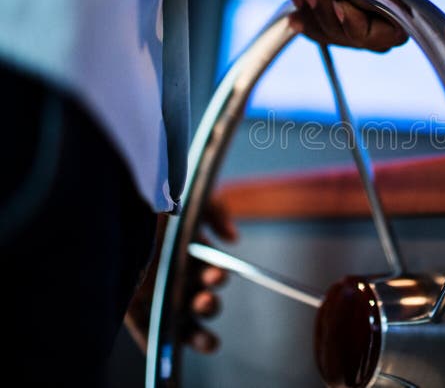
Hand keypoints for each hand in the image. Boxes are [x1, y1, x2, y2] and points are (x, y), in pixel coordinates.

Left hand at [124, 202, 238, 353]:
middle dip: (209, 305)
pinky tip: (165, 349)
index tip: (217, 275)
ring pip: (181, 320)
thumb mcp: (186, 198)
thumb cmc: (147, 197)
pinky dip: (156, 342)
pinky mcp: (129, 303)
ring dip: (197, 332)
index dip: (216, 278)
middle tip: (206, 298)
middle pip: (199, 301)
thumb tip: (232, 238)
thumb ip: (214, 210)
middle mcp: (174, 274)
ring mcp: (153, 291)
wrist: (111, 196)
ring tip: (205, 332)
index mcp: (189, 252)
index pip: (209, 273)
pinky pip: (145, 328)